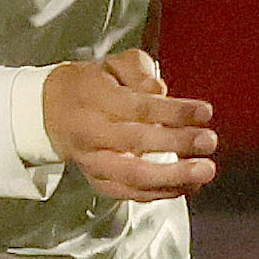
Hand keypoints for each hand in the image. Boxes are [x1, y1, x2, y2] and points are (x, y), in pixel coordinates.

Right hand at [43, 52, 217, 201]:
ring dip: (171, 177)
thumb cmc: (92, 85)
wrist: (50, 112)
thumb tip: (159, 91)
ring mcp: (92, 161)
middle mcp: (90, 132)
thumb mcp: (113, 64)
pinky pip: (129, 194)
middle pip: (135, 141)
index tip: (205, 112)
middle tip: (209, 141)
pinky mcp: (97, 181)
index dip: (173, 111)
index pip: (138, 107)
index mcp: (93, 97)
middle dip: (176, 143)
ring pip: (131, 175)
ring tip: (203, 172)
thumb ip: (138, 71)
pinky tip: (189, 186)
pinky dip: (160, 194)